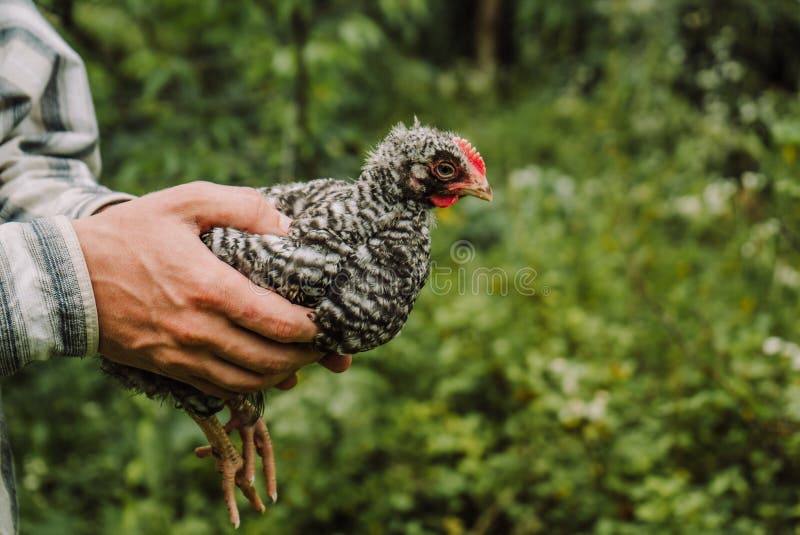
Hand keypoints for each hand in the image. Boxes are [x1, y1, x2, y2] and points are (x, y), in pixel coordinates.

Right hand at [73, 181, 349, 397]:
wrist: (68, 276)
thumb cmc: (131, 233)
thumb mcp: (185, 201)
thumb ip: (241, 206)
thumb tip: (287, 225)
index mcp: (208, 287)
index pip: (275, 320)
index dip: (311, 327)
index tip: (331, 319)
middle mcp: (198, 329)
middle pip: (268, 358)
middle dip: (307, 354)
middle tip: (328, 344)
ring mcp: (181, 354)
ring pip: (247, 381)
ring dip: (283, 374)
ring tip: (305, 359)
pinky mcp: (168, 368)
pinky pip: (219, 390)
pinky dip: (252, 388)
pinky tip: (271, 377)